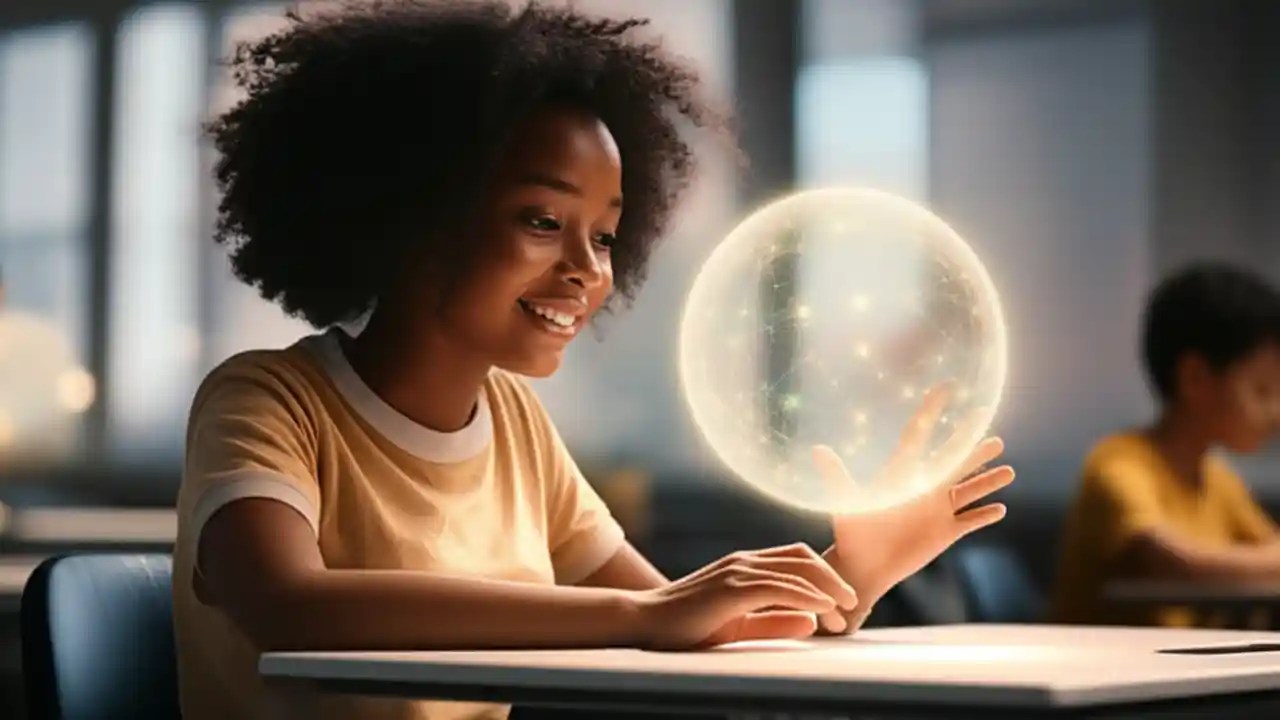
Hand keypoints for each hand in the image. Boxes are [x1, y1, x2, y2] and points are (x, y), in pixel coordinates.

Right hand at [633, 543, 858, 649]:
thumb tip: (812, 622)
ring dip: (825, 591)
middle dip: (832, 578)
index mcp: (745, 565)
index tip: (842, 600)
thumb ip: (774, 621)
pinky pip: (778, 588)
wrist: (645, 622)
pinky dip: (805, 597)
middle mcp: (743, 561)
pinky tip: (822, 610)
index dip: (823, 574)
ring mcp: (737, 572)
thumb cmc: (687, 626)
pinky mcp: (731, 589)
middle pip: (802, 558)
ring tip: (845, 610)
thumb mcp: (738, 625)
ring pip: (795, 572)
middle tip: (853, 602)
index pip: (795, 557)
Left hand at [815, 384, 1015, 626]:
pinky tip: (1000, 509)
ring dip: (988, 482)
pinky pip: (970, 522)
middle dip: (974, 449)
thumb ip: (837, 476)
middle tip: (996, 436)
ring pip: (969, 491)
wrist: (863, 566)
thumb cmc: (852, 533)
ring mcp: (937, 510)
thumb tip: (817, 449)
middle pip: (954, 462)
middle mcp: (924, 488)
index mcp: (903, 474)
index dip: (933, 410)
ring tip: (1009, 471)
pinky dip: (984, 516)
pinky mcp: (944, 533)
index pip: (921, 435)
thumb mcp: (846, 502)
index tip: (948, 387)